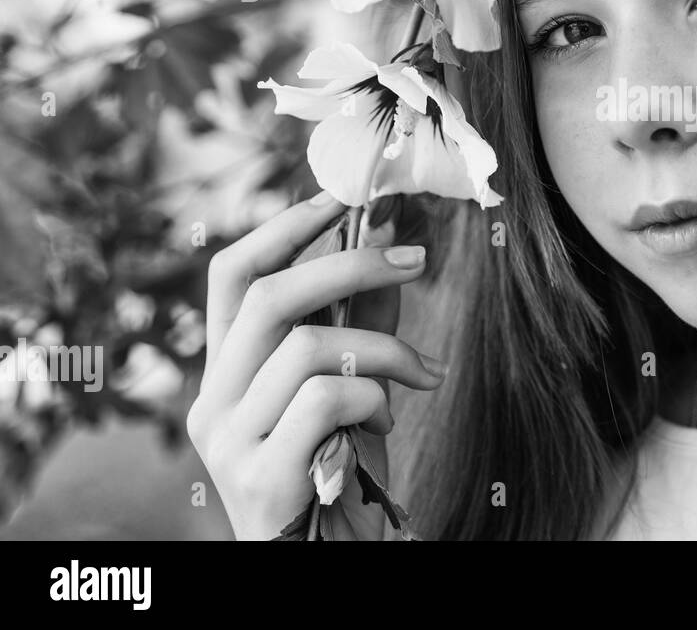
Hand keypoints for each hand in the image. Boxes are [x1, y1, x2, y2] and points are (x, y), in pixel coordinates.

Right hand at [186, 192, 445, 539]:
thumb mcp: (352, 384)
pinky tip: (386, 425)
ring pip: (309, 348)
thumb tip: (390, 236)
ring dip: (384, 350)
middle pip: (269, 297)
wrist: (327, 563)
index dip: (285, 228)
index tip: (342, 198)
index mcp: (227, 371)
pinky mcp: (259, 477)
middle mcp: (212, 401)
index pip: (232, 276)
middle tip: (417, 260)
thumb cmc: (339, 472)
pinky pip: (327, 399)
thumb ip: (360, 318)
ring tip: (421, 375)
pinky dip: (375, 398)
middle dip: (351, 264)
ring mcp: (228, 441)